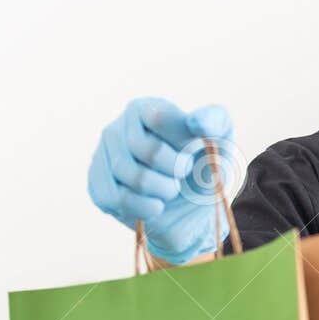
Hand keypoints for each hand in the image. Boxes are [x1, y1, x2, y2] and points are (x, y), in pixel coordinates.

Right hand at [87, 97, 234, 263]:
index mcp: (145, 109)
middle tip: (182, 174)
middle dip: (178, 170)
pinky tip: (156, 205)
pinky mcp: (97, 186)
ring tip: (170, 189)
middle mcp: (117, 128)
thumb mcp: (221, 141)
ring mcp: (103, 157)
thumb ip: (215, 120)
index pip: (160, 119)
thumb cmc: (204, 168)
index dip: (184, 142)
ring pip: (137, 178)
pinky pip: (120, 200)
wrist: (191, 210)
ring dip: (166, 191)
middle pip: (150, 151)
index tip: (193, 151)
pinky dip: (148, 208)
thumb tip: (196, 122)